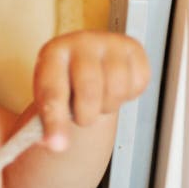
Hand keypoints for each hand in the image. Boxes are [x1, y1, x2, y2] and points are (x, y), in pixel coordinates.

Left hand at [33, 31, 149, 151]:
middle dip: (86, 115)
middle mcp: (80, 41)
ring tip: (97, 99)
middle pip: (89, 90)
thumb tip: (55, 146)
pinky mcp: (132, 46)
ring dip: (108, 105)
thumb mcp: (50, 101)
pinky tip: (114, 87)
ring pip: (117, 88)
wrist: (86, 67)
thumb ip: (49, 123)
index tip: (57, 146)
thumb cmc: (64, 85)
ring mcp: (108, 41)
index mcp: (52, 53)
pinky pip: (138, 82)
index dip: (55, 122)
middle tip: (81, 116)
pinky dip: (129, 94)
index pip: (53, 91)